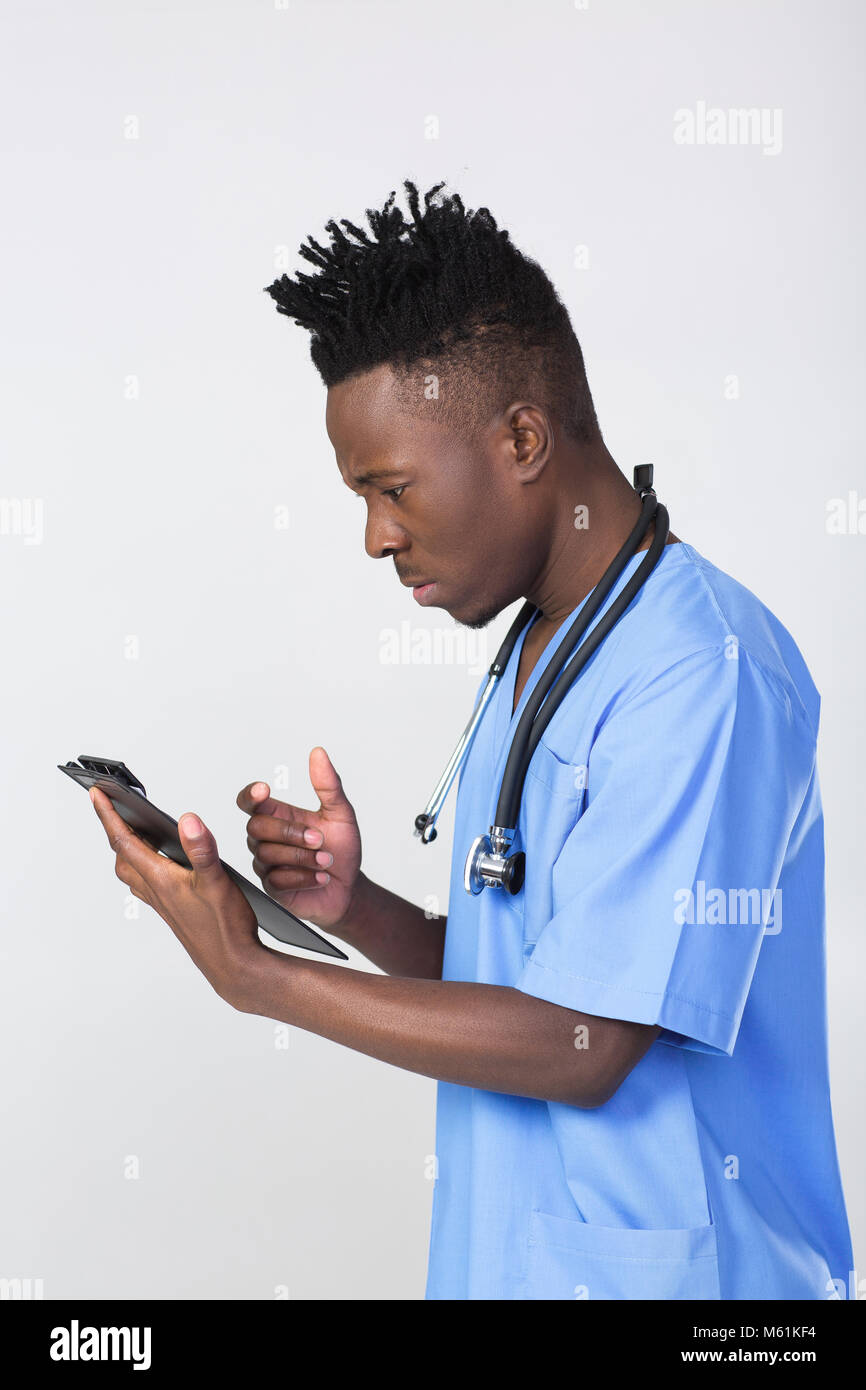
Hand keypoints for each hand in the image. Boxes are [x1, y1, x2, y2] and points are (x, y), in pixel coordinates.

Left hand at [89, 785, 264, 1010]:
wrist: (233, 965)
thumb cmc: (226, 929)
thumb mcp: (218, 882)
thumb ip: (202, 850)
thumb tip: (188, 821)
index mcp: (161, 880)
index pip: (125, 841)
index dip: (108, 815)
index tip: (96, 794)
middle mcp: (156, 891)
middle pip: (123, 856)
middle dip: (116, 830)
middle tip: (115, 809)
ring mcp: (163, 903)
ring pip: (133, 872)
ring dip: (129, 851)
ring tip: (139, 831)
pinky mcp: (173, 911)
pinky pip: (148, 885)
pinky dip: (147, 868)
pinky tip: (164, 866)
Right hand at [237, 746, 361, 931]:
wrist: (350, 887)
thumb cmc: (342, 850)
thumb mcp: (341, 814)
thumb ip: (328, 785)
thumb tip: (318, 753)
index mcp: (280, 815)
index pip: (250, 801)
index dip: (250, 795)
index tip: (264, 790)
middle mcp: (268, 838)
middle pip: (255, 827)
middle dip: (289, 832)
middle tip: (320, 839)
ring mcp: (267, 863)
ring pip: (266, 854)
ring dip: (302, 857)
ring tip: (326, 860)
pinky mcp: (272, 888)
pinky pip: (276, 880)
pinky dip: (304, 877)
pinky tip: (321, 877)